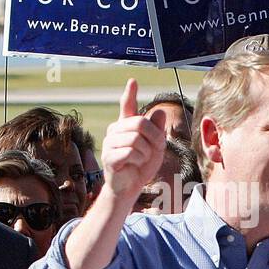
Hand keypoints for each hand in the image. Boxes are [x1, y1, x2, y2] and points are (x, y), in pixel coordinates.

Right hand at [101, 80, 167, 200]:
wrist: (130, 187)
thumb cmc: (141, 166)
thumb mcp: (156, 147)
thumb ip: (157, 131)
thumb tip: (160, 112)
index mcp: (126, 126)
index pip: (127, 106)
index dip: (130, 94)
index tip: (133, 81)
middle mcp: (115, 131)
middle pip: (140, 122)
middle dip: (154, 136)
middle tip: (156, 148)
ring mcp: (110, 143)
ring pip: (136, 138)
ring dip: (147, 151)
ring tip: (142, 159)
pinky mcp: (109, 157)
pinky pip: (131, 152)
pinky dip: (139, 160)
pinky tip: (134, 165)